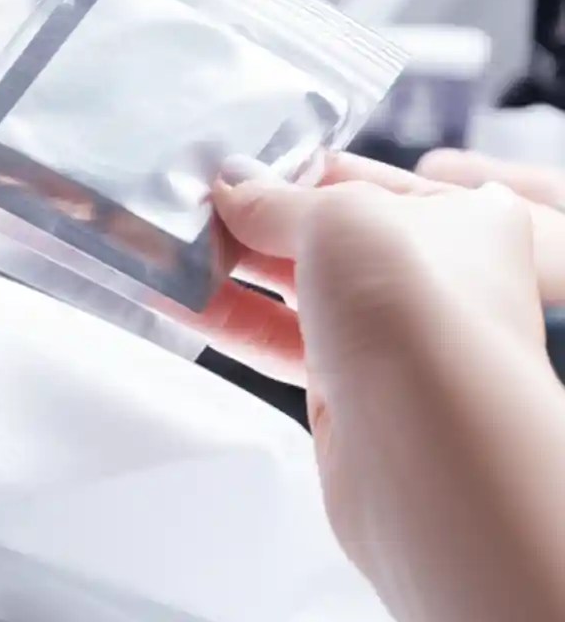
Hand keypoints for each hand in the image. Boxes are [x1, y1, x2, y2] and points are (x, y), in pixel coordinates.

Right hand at [191, 153, 564, 383]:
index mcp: (458, 218)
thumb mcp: (338, 217)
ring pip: (290, 293)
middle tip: (185, 209)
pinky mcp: (343, 390)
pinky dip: (226, 319)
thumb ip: (276, 198)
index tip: (226, 171)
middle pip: (317, 236)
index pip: (355, 180)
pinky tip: (174, 299)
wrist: (431, 450)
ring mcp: (385, 337)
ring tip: (164, 251)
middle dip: (249, 224)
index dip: (287, 172)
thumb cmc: (419, 314)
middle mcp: (427, 277)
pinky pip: (274, 342)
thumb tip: (230, 186)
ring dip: (226, 272)